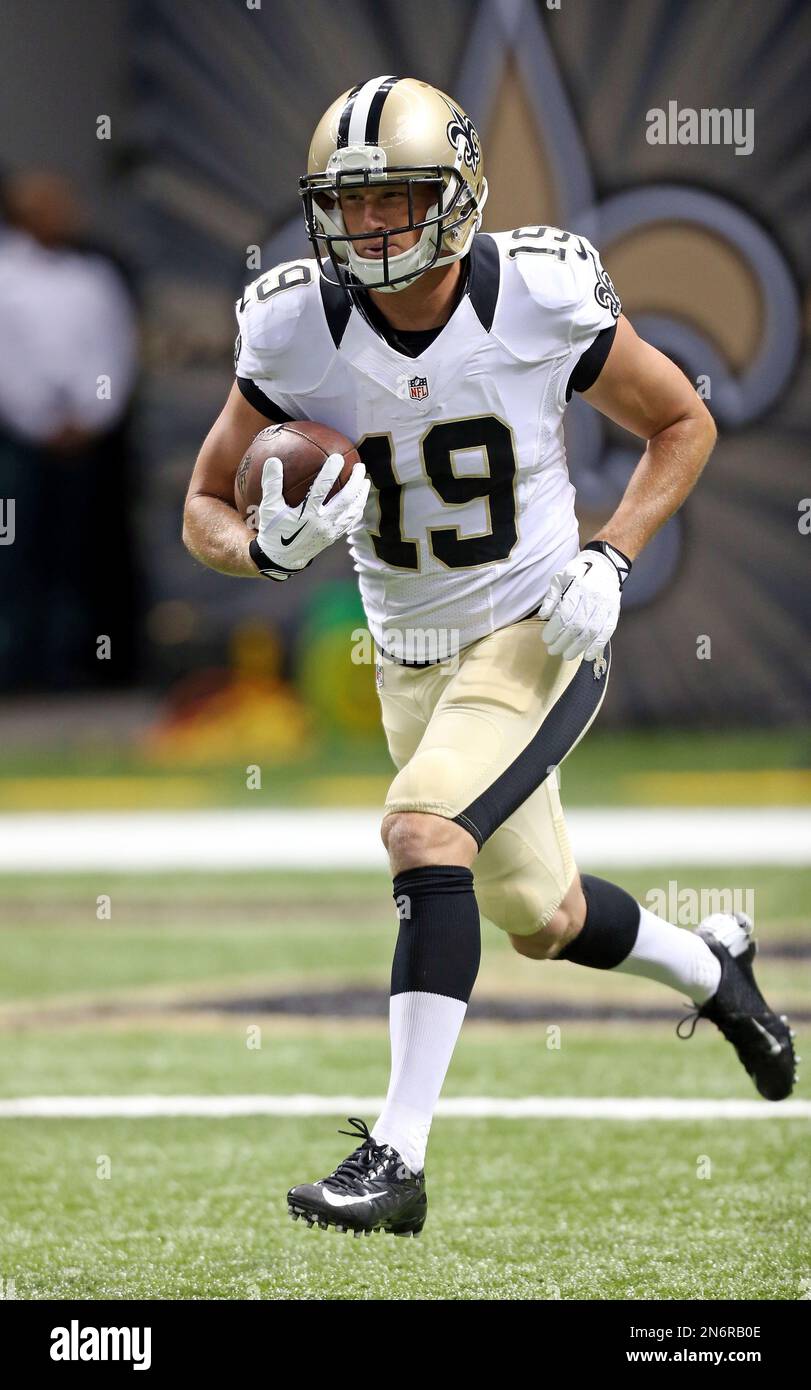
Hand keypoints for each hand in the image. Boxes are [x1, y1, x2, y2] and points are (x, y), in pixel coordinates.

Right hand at [250, 453, 369, 579]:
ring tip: (366, 481)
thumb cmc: (273, 529)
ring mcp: (331, 531)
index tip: (338, 457)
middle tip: (360, 466)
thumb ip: (271, 484)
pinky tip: (359, 500)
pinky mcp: (334, 537)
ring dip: (361, 495)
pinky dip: (357, 509)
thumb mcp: (268, 507)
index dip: (330, 472)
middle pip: (345, 499)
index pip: (322, 489)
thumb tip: (273, 460)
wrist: (281, 558)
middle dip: (355, 482)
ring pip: (352, 511)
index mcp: (307, 515)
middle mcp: (322, 523)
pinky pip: (351, 522)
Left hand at [538, 541, 630, 660]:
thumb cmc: (580, 570)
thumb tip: (544, 616)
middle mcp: (594, 598)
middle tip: (552, 650)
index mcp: (579, 587)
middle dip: (563, 641)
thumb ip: (552, 596)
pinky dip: (598, 646)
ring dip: (578, 647)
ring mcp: (606, 606)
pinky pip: (607, 632)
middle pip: (577, 625)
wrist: (607, 563)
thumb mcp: (561, 576)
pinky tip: (588, 655)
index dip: (555, 629)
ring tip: (567, 655)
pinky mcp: (614, 612)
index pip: (565, 613)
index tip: (546, 639)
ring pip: (592, 631)